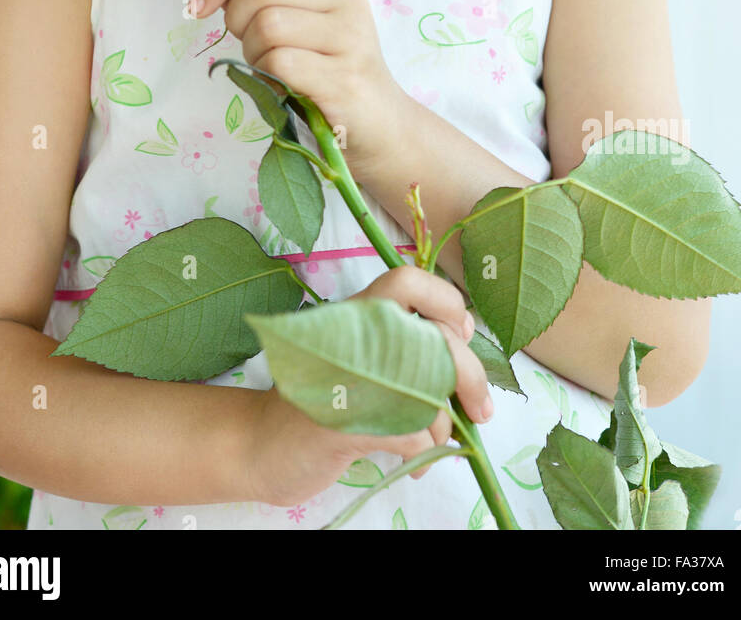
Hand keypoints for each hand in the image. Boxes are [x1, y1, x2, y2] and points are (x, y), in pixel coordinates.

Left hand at [192, 0, 407, 166]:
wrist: (379, 123)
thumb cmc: (327, 70)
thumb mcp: (301, 21)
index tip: (199, 5)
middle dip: (236, 17)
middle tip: (247, 43)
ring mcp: (350, 36)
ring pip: (268, 23)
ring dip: (253, 50)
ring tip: (270, 65)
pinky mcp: (344, 77)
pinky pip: (279, 62)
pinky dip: (267, 76)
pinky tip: (283, 85)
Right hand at [245, 266, 493, 508]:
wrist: (260, 444)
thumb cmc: (323, 400)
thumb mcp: (361, 358)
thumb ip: (403, 342)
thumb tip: (466, 335)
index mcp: (356, 313)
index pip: (409, 280)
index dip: (447, 302)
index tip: (461, 334)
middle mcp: (351, 334)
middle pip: (435, 341)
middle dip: (469, 378)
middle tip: (480, 410)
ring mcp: (345, 377)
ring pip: (429, 393)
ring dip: (440, 426)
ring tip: (429, 441)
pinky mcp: (343, 423)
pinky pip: (412, 434)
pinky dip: (421, 452)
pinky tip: (411, 462)